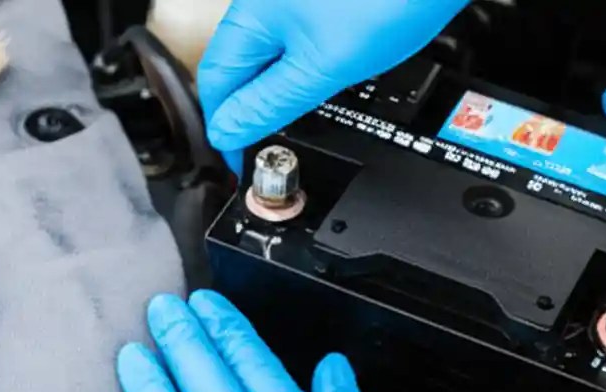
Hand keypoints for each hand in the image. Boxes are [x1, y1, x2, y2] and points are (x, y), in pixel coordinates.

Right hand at [198, 0, 467, 154]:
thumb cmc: (389, 0)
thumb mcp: (322, 69)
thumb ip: (270, 102)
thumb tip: (230, 130)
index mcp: (251, 14)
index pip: (216, 81)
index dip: (225, 127)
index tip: (242, 161)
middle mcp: (263, 0)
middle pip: (236, 67)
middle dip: (244, 111)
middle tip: (262, 149)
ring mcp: (291, 0)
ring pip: (265, 56)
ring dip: (270, 93)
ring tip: (284, 127)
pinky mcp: (319, 2)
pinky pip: (292, 42)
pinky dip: (297, 71)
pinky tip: (313, 87)